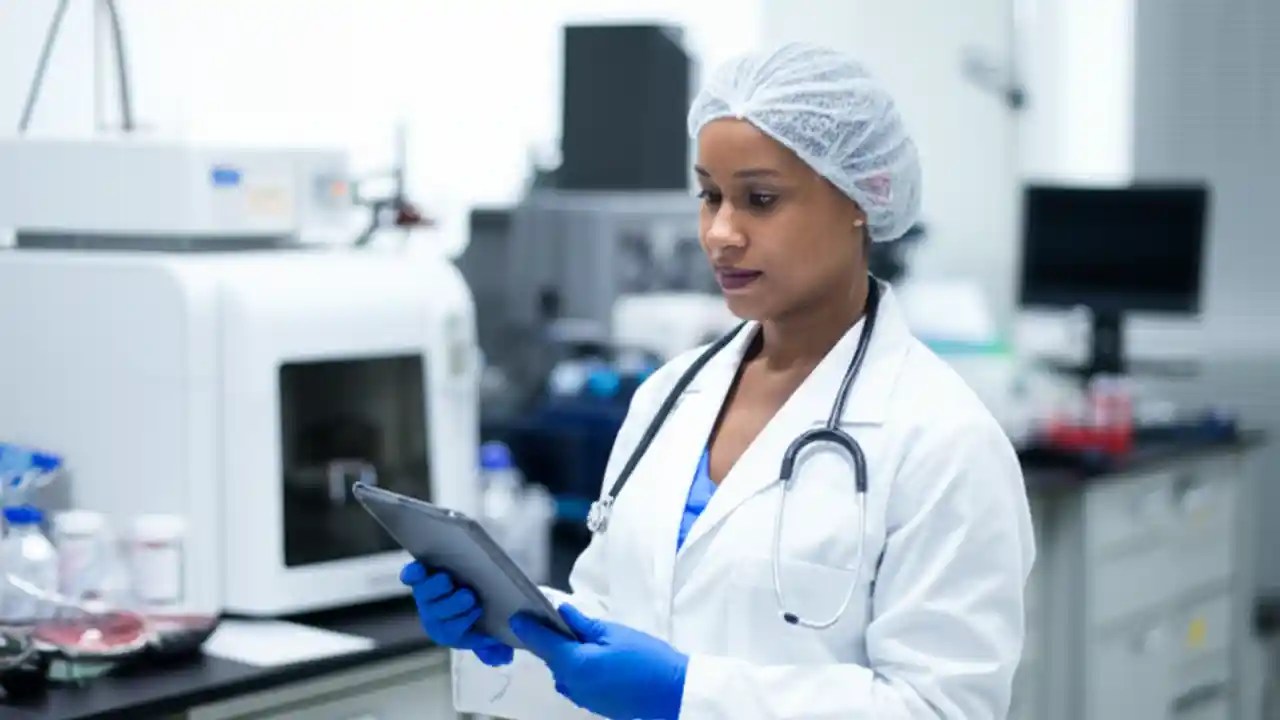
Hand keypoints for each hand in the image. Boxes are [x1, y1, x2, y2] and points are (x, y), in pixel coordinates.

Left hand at [400, 561, 512, 666]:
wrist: (459, 585)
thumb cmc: (472, 612)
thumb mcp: (483, 631)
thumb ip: (491, 645)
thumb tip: (503, 658)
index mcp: (447, 632)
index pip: (453, 631)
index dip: (464, 621)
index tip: (478, 609)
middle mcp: (433, 615)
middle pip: (439, 612)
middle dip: (454, 605)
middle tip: (468, 596)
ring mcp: (424, 596)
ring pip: (426, 593)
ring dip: (437, 588)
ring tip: (448, 581)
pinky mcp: (416, 577)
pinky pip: (409, 576)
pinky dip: (414, 573)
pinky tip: (421, 570)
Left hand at [511, 603, 687, 719]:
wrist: (671, 692)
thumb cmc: (646, 659)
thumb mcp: (613, 633)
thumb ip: (582, 624)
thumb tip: (561, 612)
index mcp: (574, 664)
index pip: (542, 643)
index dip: (527, 628)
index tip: (515, 617)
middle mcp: (571, 684)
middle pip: (551, 658)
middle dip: (550, 640)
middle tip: (556, 620)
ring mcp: (581, 698)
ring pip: (563, 670)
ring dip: (565, 655)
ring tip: (581, 637)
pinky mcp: (592, 704)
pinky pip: (575, 681)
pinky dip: (577, 668)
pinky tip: (593, 657)